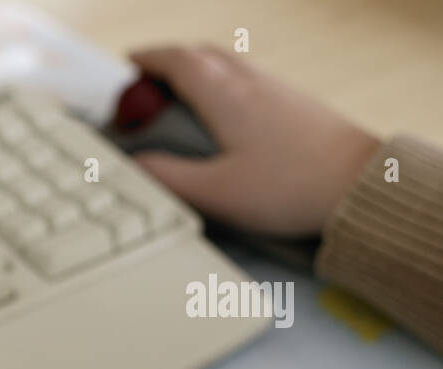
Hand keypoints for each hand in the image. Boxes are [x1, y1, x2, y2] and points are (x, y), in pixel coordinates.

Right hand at [128, 46, 378, 235]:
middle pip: (204, 55)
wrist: (360, 185)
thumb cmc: (290, 188)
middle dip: (170, 63)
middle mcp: (252, 85)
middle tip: (148, 86)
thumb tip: (134, 167)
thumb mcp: (215, 192)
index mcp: (227, 98)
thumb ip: (167, 178)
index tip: (128, 65)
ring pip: (229, 67)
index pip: (178, 61)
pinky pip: (251, 84)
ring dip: (199, 74)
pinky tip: (225, 122)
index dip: (148, 60)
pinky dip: (225, 89)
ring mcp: (278, 92)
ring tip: (181, 105)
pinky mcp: (297, 107)